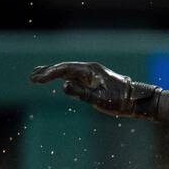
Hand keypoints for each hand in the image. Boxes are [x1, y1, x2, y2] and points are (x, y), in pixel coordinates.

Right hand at [30, 61, 160, 118]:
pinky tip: (57, 81)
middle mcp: (89, 70)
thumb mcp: (100, 99)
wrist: (136, 100)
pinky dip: (62, 78)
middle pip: (64, 68)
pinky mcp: (92, 82)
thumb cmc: (120, 100)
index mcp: (90, 70)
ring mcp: (91, 75)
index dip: (50, 74)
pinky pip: (73, 77)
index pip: (65, 69)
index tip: (37, 79)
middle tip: (31, 77)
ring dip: (52, 74)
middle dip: (47, 72)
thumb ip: (81, 93)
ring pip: (67, 72)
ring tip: (36, 76)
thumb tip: (63, 86)